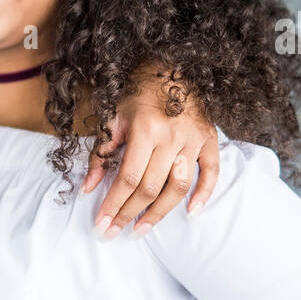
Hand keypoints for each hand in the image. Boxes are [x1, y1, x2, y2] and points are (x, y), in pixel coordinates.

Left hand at [84, 67, 218, 238]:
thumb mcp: (112, 118)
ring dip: (160, 213)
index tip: (101, 224)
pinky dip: (203, 194)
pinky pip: (211, 172)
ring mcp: (193, 139)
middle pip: (150, 187)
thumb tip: (89, 188)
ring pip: (178, 187)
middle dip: (129, 214)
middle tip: (114, 232)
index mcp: (144, 130)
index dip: (113, 205)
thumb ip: (100, 153)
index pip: (127, 178)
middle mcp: (171, 137)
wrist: (170, 66)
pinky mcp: (210, 139)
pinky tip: (190, 212)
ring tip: (141, 229)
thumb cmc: (137, 94)